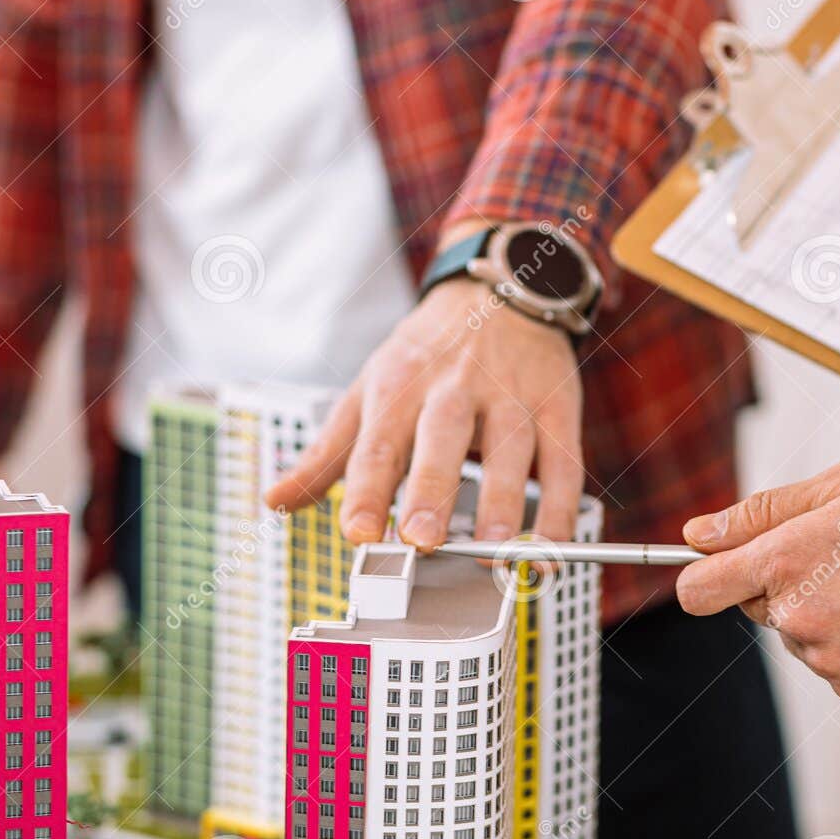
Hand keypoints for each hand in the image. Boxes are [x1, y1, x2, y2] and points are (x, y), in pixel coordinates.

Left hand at [266, 273, 584, 547]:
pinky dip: (561, 509)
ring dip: (504, 503)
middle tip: (423, 539)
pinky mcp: (558, 406)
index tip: (359, 534)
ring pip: (512, 450)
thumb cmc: (428, 353)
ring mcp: (512, 396)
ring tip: (494, 549)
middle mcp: (455, 388)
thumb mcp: (370, 389)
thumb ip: (328, 453)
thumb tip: (275, 501)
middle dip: (433, 489)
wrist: (499, 288)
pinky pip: (564, 461)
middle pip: (443, 438)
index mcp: (400, 385)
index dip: (367, 490)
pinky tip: (551, 548)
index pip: (379, 442)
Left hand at [675, 458, 839, 705]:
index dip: (701, 574)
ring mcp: (833, 661)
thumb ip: (764, 510)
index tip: (713, 566)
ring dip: (829, 610)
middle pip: (757, 606)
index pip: (699, 588)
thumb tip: (700, 533)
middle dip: (788, 579)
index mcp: (789, 560)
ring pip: (801, 634)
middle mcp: (802, 618)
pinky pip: (838, 665)